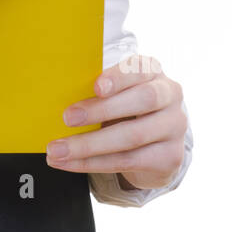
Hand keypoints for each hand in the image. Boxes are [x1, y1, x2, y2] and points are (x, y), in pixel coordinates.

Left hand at [47, 57, 186, 189]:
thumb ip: (97, 89)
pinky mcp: (170, 157)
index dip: (119, 77)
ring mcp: (175, 127)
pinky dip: (93, 163)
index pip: (140, 68)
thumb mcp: (116, 91)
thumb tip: (56, 95)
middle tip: (68, 118)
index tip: (96, 86)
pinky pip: (127, 161)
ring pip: (132, 137)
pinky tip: (70, 163)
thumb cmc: (126, 105)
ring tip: (57, 150)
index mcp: (153, 71)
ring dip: (89, 145)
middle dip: (101, 110)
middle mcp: (170, 96)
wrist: (156, 140)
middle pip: (143, 100)